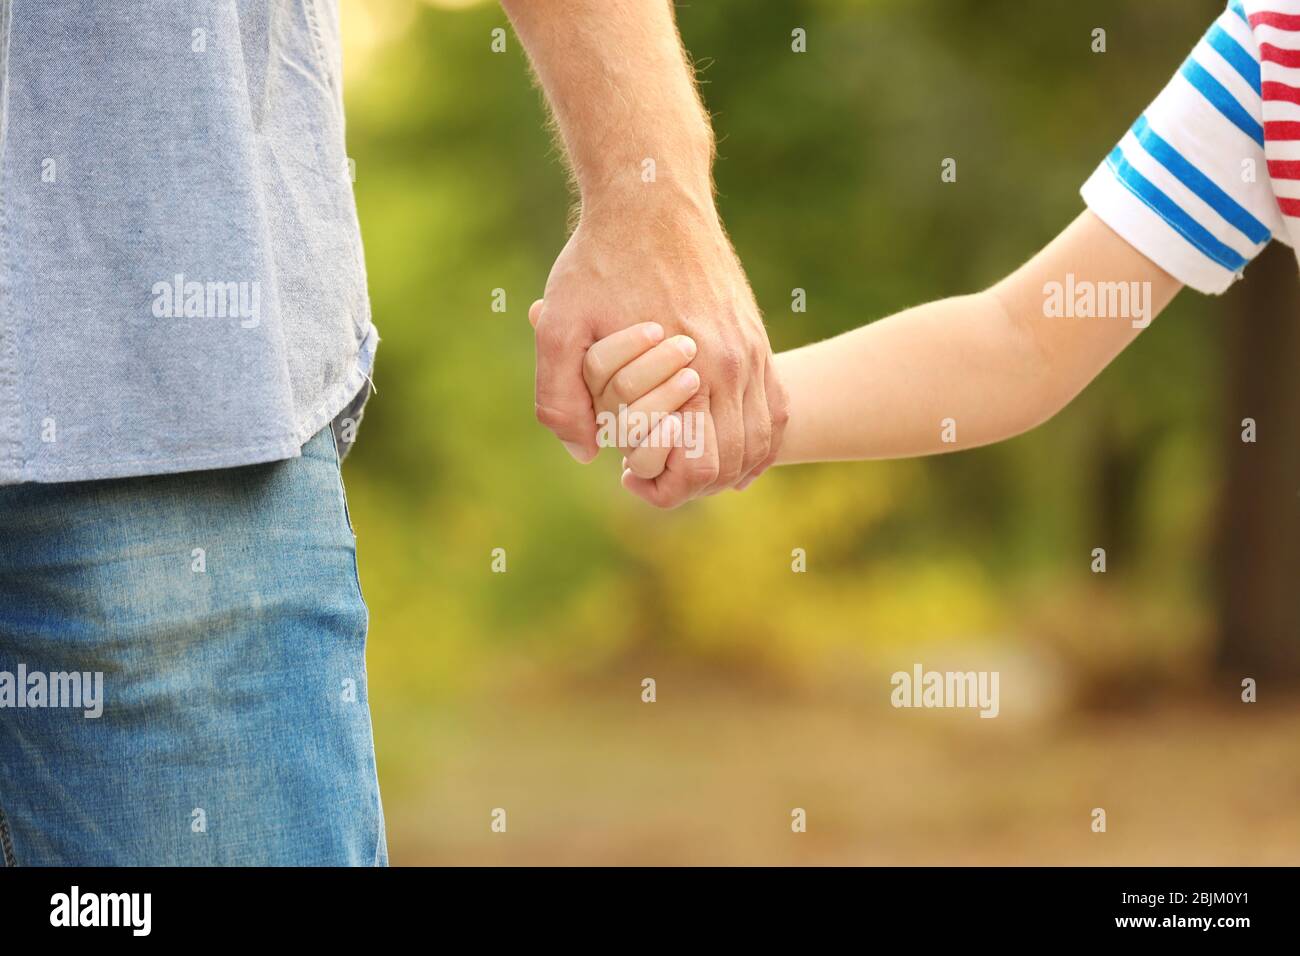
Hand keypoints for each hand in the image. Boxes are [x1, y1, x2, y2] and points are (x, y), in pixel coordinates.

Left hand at [531, 195, 788, 506]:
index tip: (626, 475)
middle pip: (733, 463)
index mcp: (692, 367)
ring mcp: (752, 350)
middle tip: (649, 474)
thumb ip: (559, 397)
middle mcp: (734, 363)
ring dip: (725, 468)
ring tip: (681, 463)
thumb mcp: (559, 326)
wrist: (652, 195)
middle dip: (690, 485)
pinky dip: (755, 441)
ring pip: (760, 441)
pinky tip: (724, 447)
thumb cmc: (599, 258)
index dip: (662, 490)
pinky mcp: (756, 337)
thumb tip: (588, 454)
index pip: (699, 467)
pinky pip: (774, 408)